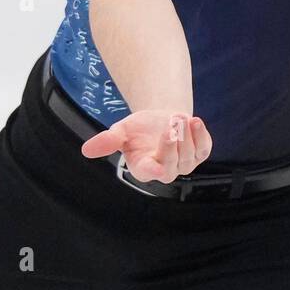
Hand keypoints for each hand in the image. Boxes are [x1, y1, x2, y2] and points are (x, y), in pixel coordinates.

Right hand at [79, 110, 212, 182]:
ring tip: (177, 117)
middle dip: (172, 144)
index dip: (154, 172)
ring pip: (189, 155)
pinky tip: (195, 122)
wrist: (160, 119)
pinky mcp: (199, 154)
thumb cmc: (138, 129)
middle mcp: (165, 170)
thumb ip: (108, 141)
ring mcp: (184, 164)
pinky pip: (203, 148)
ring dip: (185, 135)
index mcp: (144, 168)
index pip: (150, 173)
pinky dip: (201, 135)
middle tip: (170, 123)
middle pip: (172, 163)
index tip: (158, 169)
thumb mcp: (121, 131)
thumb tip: (86, 150)